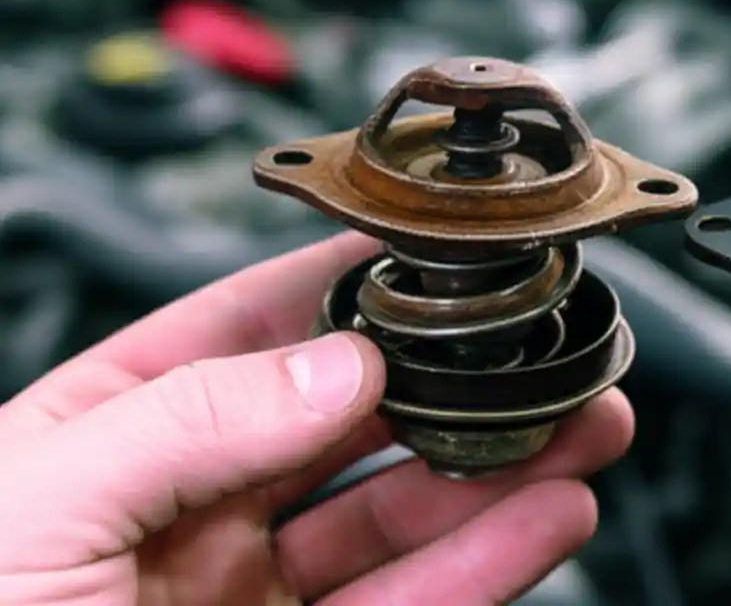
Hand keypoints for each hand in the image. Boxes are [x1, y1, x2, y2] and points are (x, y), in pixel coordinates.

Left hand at [0, 233, 632, 604]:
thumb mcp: (39, 503)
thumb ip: (189, 419)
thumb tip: (335, 365)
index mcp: (109, 437)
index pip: (244, 331)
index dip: (341, 287)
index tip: (427, 256)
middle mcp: (190, 509)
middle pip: (351, 422)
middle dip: (453, 381)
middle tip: (533, 349)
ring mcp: (250, 592)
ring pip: (403, 515)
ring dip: (500, 469)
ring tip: (579, 424)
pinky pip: (415, 604)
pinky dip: (491, 560)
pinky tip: (545, 516)